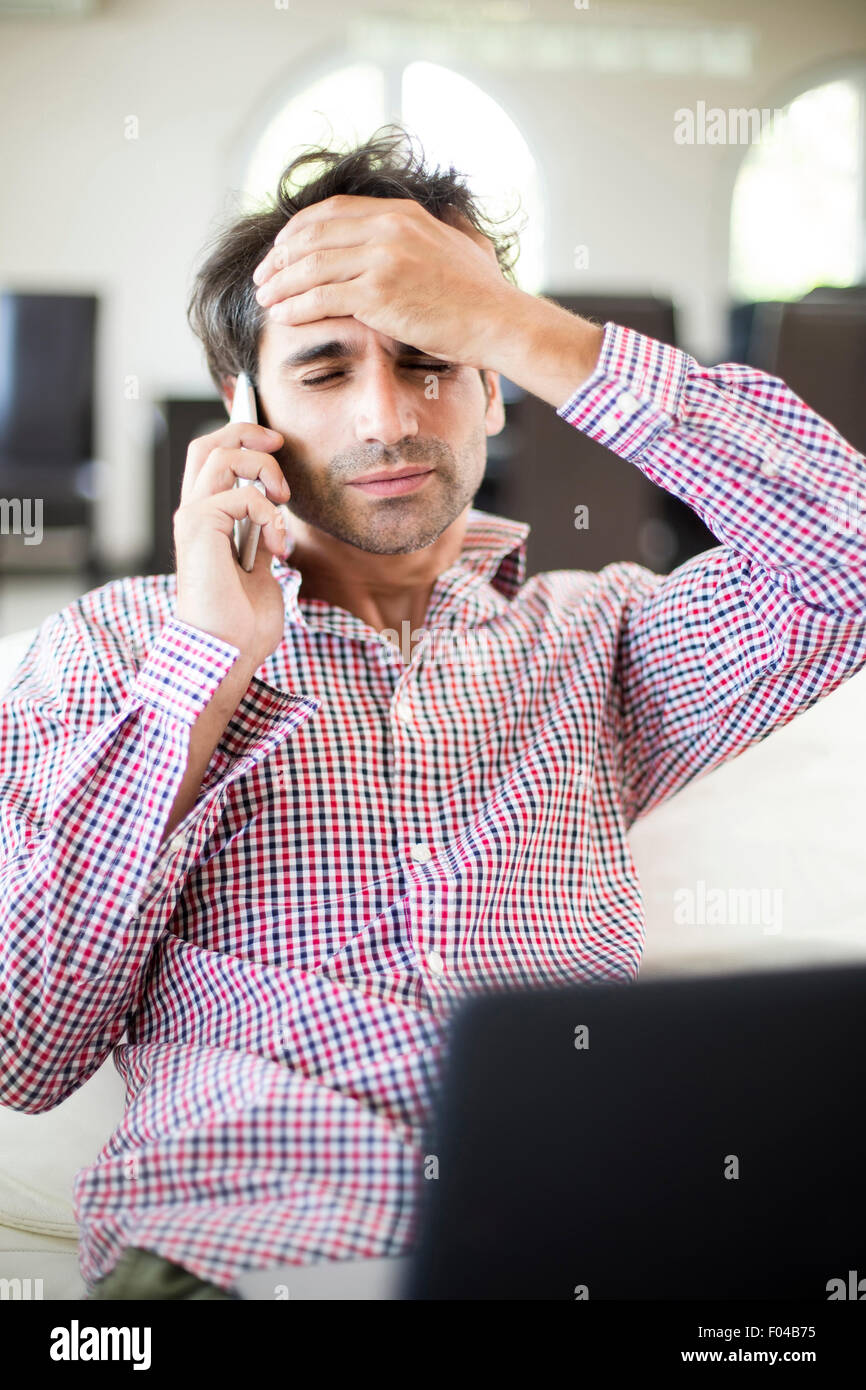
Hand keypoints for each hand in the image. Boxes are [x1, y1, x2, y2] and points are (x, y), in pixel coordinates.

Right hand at [173, 420, 290, 670]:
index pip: (212, 459)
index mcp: (206, 522)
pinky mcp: (198, 528)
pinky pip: (240, 493)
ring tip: (283, 500)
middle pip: (208, 444)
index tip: (274, 443)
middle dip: (246, 431)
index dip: (239, 438)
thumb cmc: (243, 623)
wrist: (228, 654)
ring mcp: (193, 519)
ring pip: (221, 455)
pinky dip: (268, 512)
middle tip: (279, 445)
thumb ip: (258, 534)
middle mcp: (193, 514)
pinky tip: (277, 545)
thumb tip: (272, 510)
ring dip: (263, 468)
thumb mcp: (260, 567)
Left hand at [251, 195, 518, 366]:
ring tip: (264, 298)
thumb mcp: (460, 244)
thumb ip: (438, 230)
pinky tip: (283, 315)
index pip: (333, 211)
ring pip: (311, 266)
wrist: (498, 321)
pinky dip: (296, 306)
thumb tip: (441, 221)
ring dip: (280, 283)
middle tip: (262, 276)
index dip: (299, 229)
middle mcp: (388, 229)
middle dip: (280, 257)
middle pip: (314, 236)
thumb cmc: (482, 295)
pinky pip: (322, 297)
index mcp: (401, 214)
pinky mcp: (378, 294)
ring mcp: (382, 260)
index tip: (282, 248)